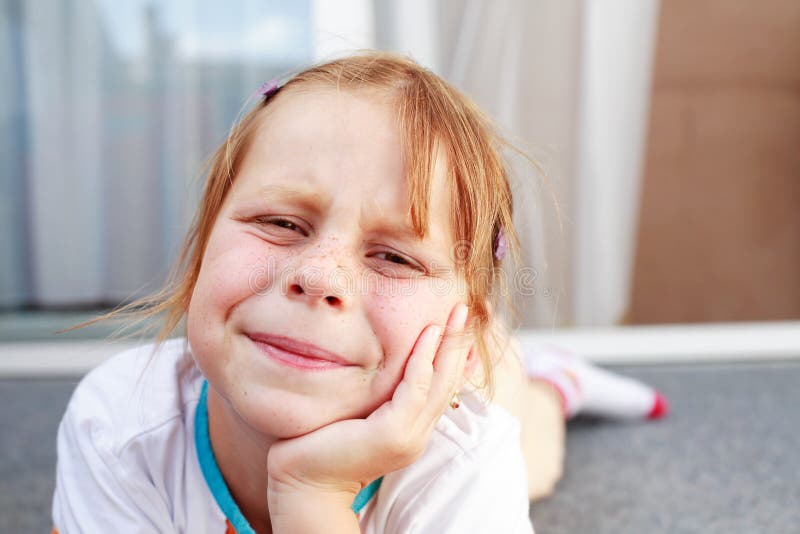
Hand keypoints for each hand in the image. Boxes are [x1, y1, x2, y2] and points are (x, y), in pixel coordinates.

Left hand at [266, 303, 471, 528]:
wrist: (301, 481)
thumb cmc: (321, 442)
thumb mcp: (359, 412)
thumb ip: (378, 394)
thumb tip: (382, 360)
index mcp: (412, 431)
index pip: (441, 388)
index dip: (453, 355)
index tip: (457, 324)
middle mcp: (417, 435)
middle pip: (448, 382)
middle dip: (458, 343)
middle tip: (464, 308)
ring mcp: (408, 437)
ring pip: (439, 383)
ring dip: (449, 344)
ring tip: (455, 313)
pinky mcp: (392, 434)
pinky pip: (415, 388)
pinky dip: (424, 358)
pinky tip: (428, 333)